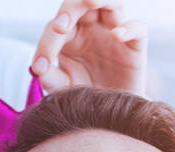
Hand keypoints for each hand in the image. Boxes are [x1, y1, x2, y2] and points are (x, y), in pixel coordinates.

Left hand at [31, 0, 147, 95]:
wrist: (112, 117)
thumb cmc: (86, 97)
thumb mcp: (63, 89)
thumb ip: (50, 78)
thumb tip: (38, 70)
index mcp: (69, 35)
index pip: (55, 27)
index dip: (46, 44)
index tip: (40, 67)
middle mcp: (91, 28)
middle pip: (80, 3)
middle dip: (68, 10)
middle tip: (60, 28)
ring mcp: (114, 32)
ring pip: (111, 2)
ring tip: (89, 1)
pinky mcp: (135, 45)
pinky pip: (137, 28)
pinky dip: (128, 28)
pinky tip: (116, 35)